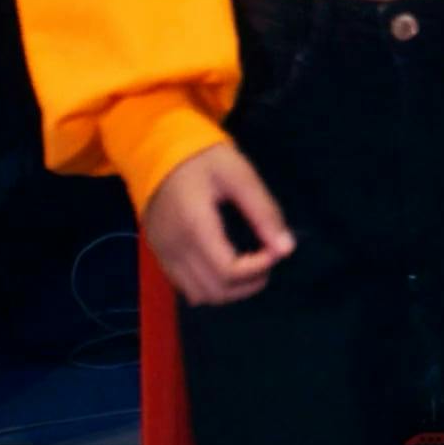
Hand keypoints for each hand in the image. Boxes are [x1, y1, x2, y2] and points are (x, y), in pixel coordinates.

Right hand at [142, 141, 293, 303]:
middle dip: (248, 283)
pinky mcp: (159, 253)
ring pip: (199, 295)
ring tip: (250, 266)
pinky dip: (210, 285)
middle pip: (215, 290)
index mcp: (194, 225)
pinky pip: (185, 285)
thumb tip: (286, 248)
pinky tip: (226, 264)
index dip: (258, 269)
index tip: (275, 251)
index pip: (228, 271)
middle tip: (267, 260)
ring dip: (230, 290)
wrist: (157, 148)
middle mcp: (174, 246)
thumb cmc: (202, 158)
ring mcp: (163, 253)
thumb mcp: (239, 175)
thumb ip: (264, 212)